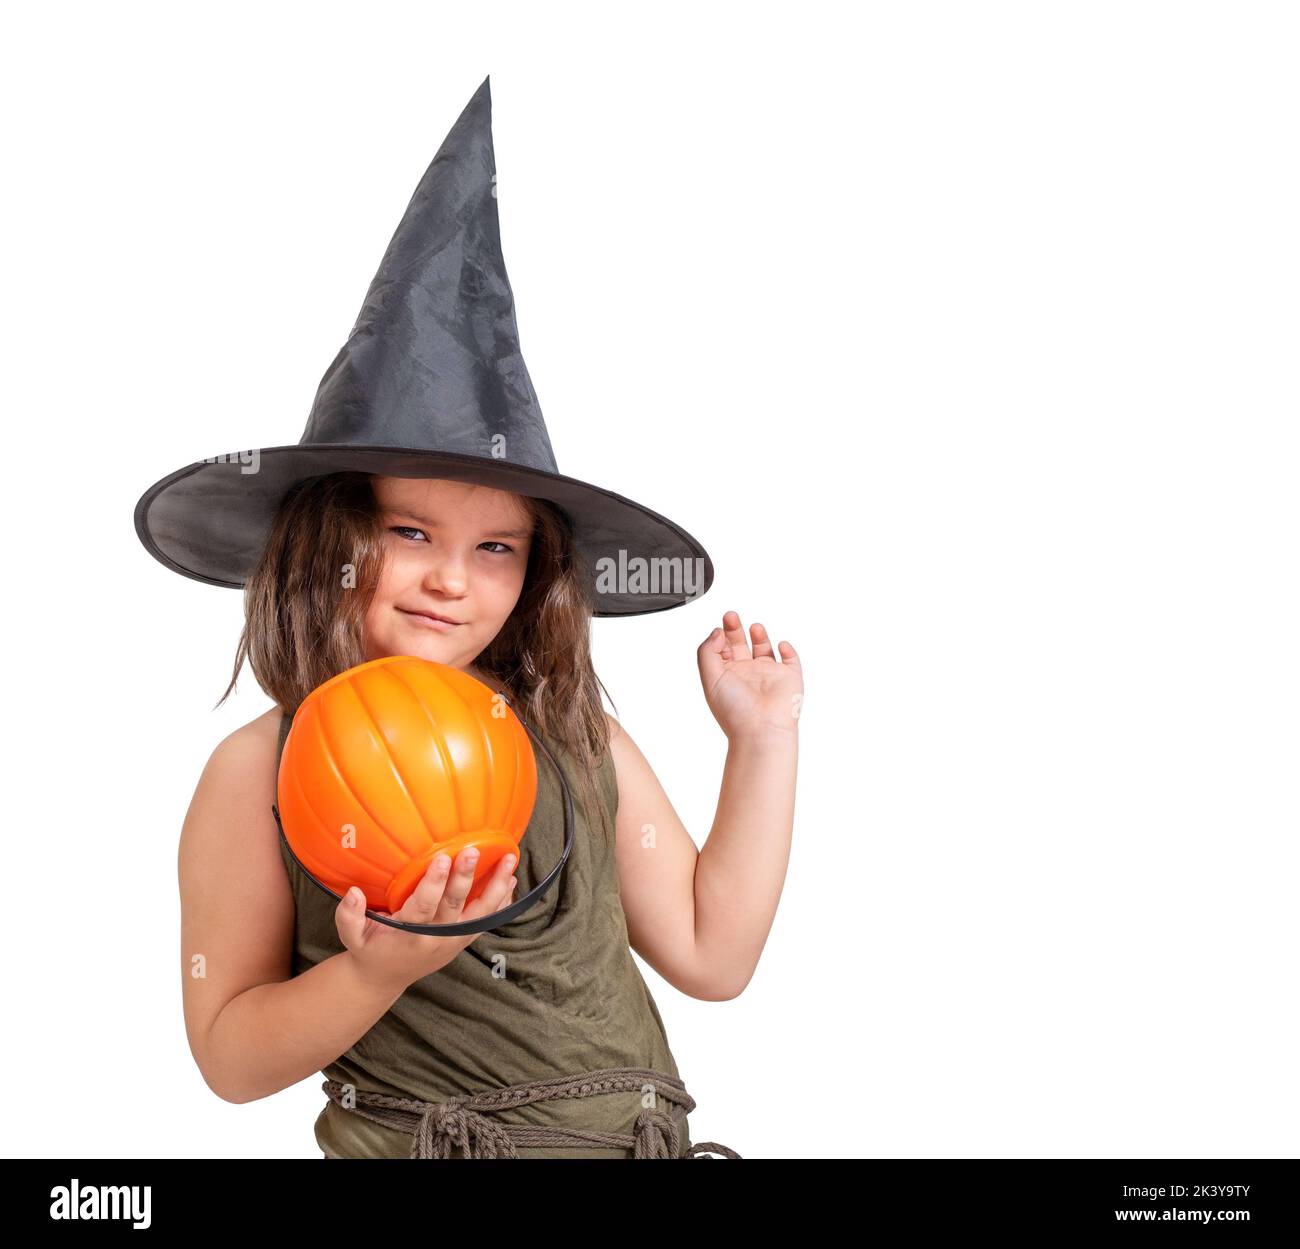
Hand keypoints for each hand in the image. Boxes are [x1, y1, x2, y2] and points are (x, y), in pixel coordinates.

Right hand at [335, 846, 517, 993]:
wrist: (386, 979)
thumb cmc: (369, 950)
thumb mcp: (351, 938)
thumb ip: (348, 916)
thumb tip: (353, 893)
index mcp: (409, 936)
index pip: (423, 908)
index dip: (433, 885)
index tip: (441, 859)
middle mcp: (436, 939)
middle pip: (454, 906)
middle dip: (464, 878)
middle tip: (473, 851)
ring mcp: (454, 941)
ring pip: (480, 914)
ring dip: (495, 887)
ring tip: (509, 860)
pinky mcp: (463, 941)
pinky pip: (487, 921)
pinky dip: (501, 902)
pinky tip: (511, 880)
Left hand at [697, 610, 802, 740]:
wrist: (761, 730)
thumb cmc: (734, 710)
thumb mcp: (709, 676)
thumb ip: (707, 650)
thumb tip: (717, 632)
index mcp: (728, 676)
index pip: (722, 651)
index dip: (720, 637)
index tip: (720, 626)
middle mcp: (747, 675)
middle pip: (741, 645)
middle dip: (735, 629)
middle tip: (731, 616)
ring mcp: (769, 676)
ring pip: (765, 650)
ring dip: (760, 636)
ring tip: (756, 627)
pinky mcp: (789, 678)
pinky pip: (791, 660)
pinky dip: (788, 649)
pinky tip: (781, 644)